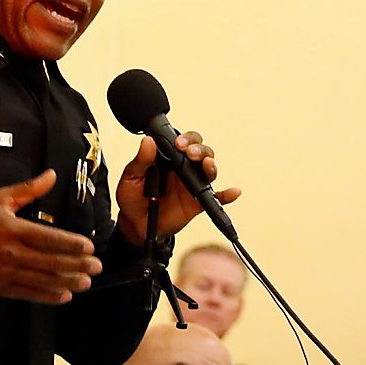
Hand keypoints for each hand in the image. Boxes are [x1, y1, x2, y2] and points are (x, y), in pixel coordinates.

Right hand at [0, 170, 101, 303]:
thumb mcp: (0, 199)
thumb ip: (28, 190)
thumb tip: (52, 175)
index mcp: (13, 229)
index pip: (48, 238)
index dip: (71, 244)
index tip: (89, 247)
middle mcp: (11, 252)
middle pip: (50, 261)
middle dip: (77, 265)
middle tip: (96, 267)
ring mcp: (5, 272)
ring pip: (42, 280)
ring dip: (67, 282)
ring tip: (86, 283)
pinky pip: (28, 293)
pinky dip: (48, 296)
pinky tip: (64, 295)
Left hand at [114, 133, 240, 244]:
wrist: (135, 226)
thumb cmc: (133, 199)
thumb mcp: (131, 178)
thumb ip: (140, 161)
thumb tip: (147, 141)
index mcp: (168, 158)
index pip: (184, 142)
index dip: (186, 138)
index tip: (179, 143)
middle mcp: (183, 169)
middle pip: (201, 152)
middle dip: (200, 149)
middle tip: (190, 153)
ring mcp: (191, 185)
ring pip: (209, 170)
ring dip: (211, 165)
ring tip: (207, 165)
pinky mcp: (196, 203)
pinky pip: (215, 198)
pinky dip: (227, 195)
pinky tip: (234, 192)